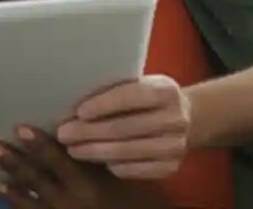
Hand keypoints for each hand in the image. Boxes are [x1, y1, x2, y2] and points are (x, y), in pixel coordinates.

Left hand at [0, 126, 130, 208]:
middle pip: (34, 179)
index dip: (38, 144)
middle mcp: (68, 203)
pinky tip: (5, 199)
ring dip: (10, 189)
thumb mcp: (118, 177)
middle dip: (11, 162)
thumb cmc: (135, 202)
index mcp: (86, 186)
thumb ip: (95, 158)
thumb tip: (72, 134)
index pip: (58, 160)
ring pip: (28, 202)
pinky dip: (17, 207)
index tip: (19, 127)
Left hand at [57, 75, 189, 180]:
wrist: (188, 119)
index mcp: (166, 91)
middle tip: (64, 134)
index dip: (104, 104)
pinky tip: (96, 160)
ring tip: (72, 149)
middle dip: (89, 132)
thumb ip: (117, 88)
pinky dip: (112, 165)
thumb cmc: (150, 97)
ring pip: (126, 151)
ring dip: (94, 151)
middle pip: (124, 128)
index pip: (131, 96)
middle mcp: (175, 119)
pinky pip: (134, 169)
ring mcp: (175, 146)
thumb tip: (76, 100)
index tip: (79, 112)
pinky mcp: (170, 167)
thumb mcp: (141, 82)